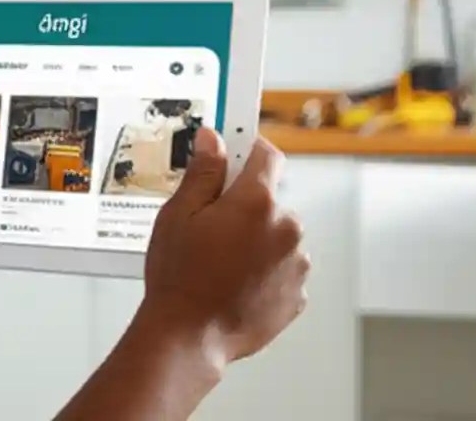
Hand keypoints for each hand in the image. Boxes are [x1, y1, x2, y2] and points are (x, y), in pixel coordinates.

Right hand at [141, 129, 308, 367]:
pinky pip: (282, 268)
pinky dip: (263, 270)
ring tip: (219, 261)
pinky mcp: (297, 293)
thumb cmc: (179, 277)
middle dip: (244, 205)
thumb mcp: (178, 214)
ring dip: (256, 239)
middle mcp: (286, 228)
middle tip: (209, 224)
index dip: (247, 148)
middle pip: (270, 199)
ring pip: (277, 235)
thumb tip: (213, 140)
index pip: (266, 155)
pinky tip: (232, 281)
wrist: (189, 336)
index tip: (234, 150)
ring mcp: (296, 263)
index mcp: (257, 201)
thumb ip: (202, 172)